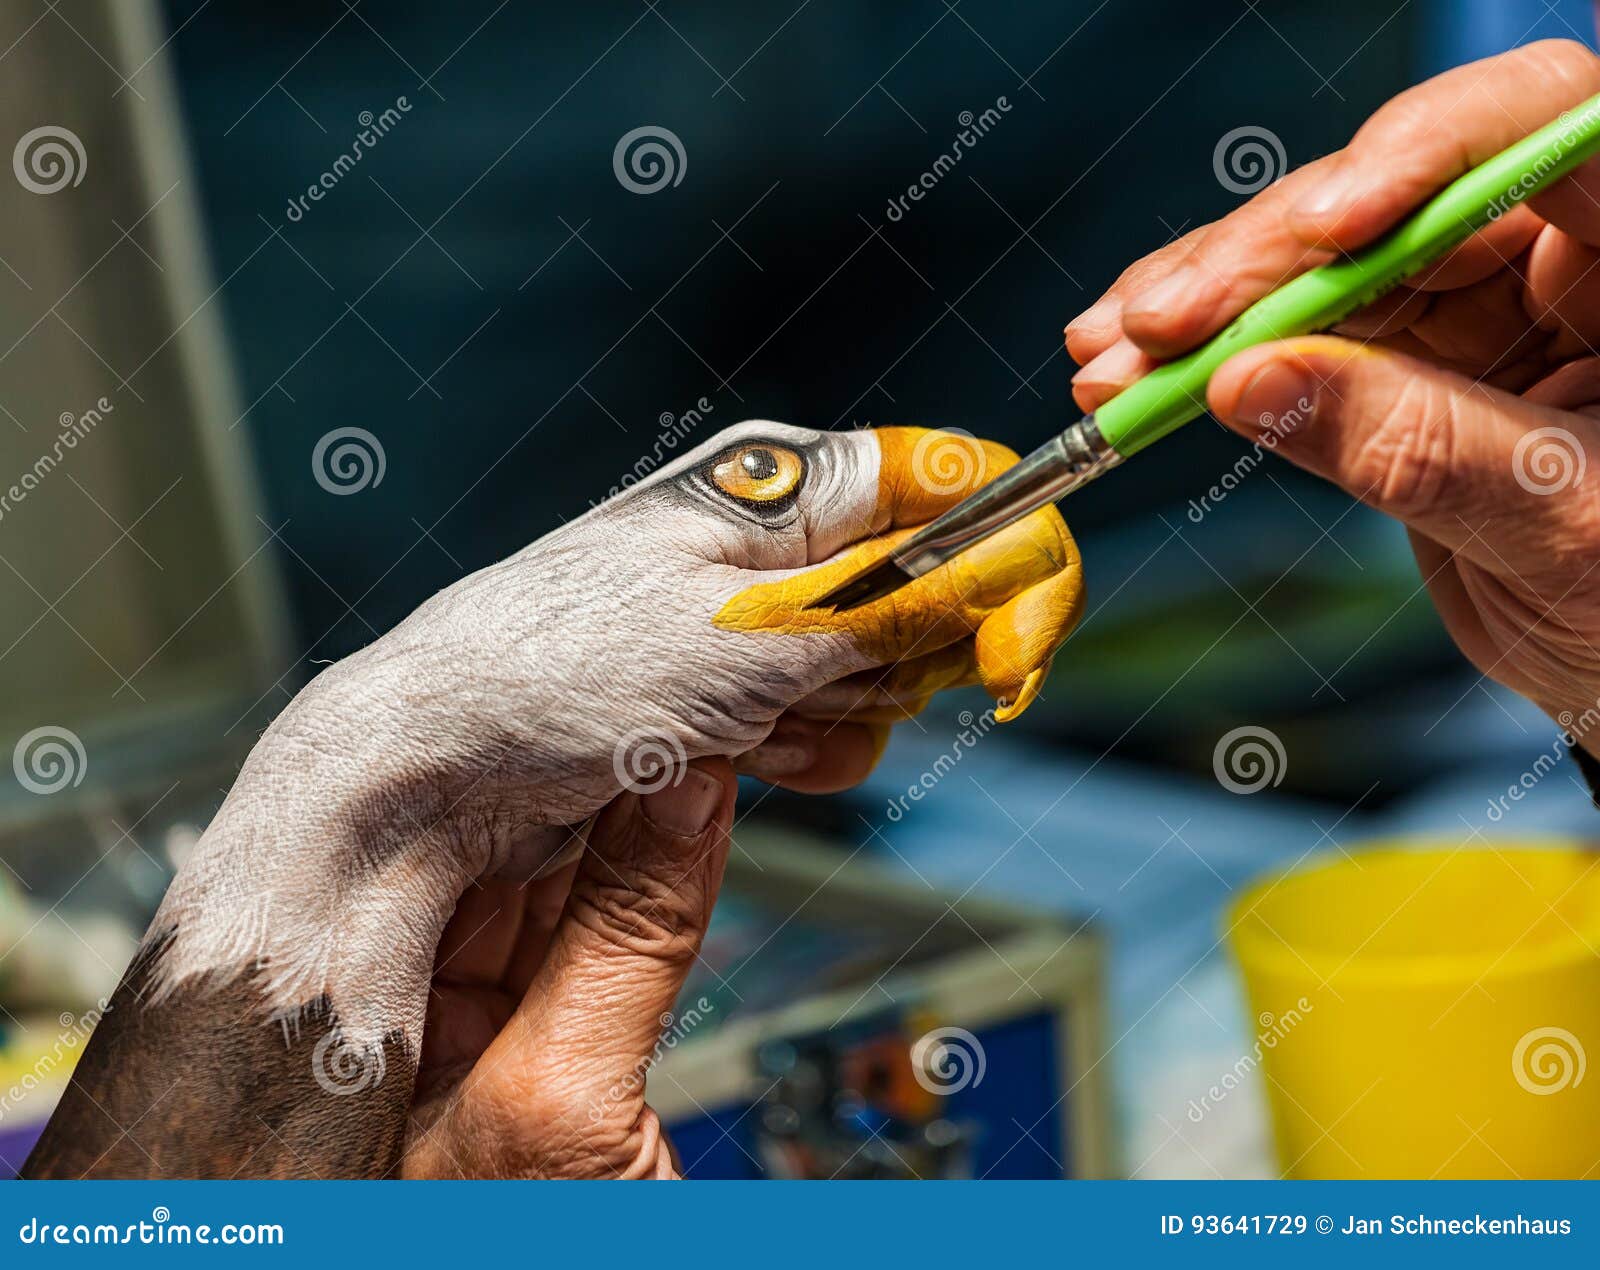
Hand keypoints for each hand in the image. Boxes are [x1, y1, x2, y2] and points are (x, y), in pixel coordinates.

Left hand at [29, 421, 1082, 1177]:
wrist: (430, 770)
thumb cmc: (558, 675)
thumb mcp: (743, 641)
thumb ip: (884, 608)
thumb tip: (998, 571)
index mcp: (765, 488)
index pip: (934, 485)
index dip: (998, 554)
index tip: (1021, 637)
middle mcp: (755, 542)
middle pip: (911, 585)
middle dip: (901, 659)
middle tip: (833, 701)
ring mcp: (733, 620)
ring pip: (865, 665)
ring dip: (839, 719)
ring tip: (751, 740)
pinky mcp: (713, 691)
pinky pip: (810, 716)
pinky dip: (797, 752)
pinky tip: (739, 765)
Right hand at [1066, 39, 1599, 739]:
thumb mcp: (1563, 528)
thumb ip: (1419, 448)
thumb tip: (1249, 383)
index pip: (1531, 132)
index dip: (1418, 157)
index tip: (1323, 233)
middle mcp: (1552, 249)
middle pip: (1387, 198)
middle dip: (1259, 262)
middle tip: (1157, 328)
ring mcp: (1472, 300)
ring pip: (1315, 262)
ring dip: (1202, 309)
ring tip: (1108, 365)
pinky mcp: (1402, 355)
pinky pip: (1289, 331)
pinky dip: (1204, 354)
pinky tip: (1123, 370)